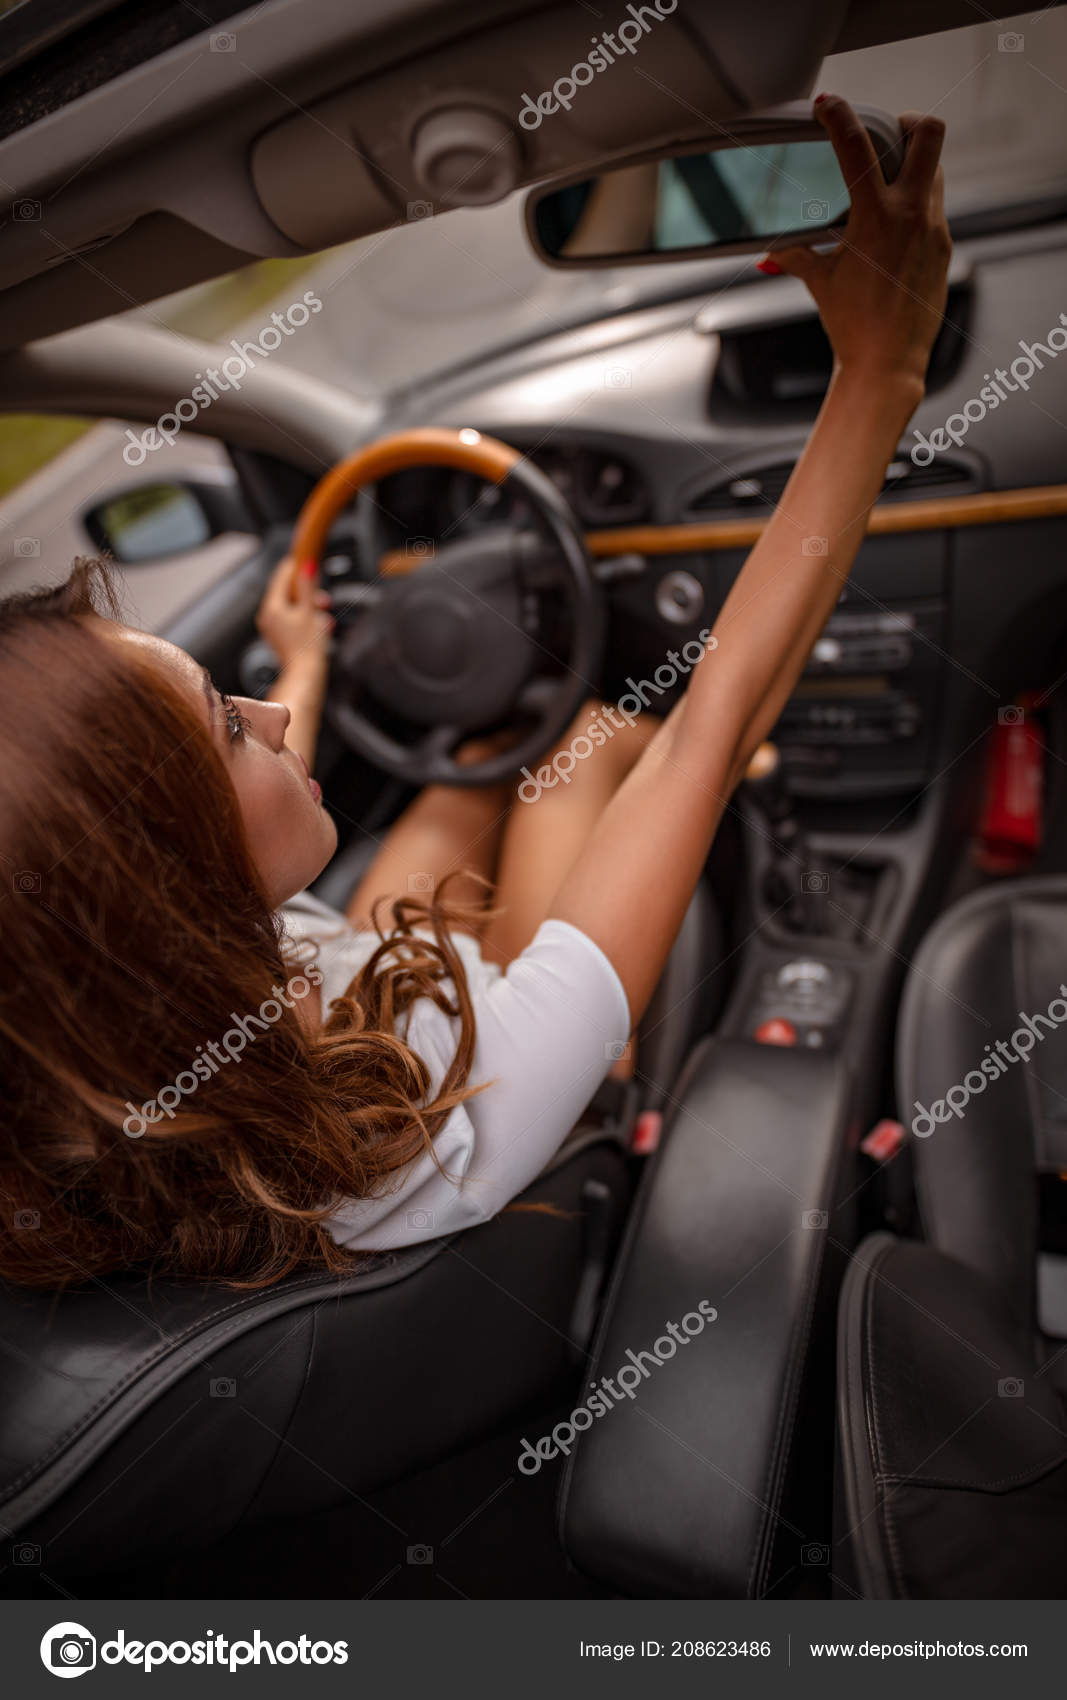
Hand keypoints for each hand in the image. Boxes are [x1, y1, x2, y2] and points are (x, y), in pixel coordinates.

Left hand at [256, 554, 332, 670]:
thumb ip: (307, 586)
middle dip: (307, 592)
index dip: (293, 566)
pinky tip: (320, 624)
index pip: (280, 577)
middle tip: (322, 596)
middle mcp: (268, 616)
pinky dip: (307, 618)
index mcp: (272, 607)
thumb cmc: (307, 647)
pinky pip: (293, 619)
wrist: (305, 675)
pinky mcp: (280, 637)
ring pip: (293, 606)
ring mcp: (273, 628)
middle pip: (288, 593)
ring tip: (324, 614)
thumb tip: (306, 566)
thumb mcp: (310, 611)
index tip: (303, 557)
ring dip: (310, 606)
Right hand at [766, 95, 950, 391]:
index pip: (857, 146)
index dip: (839, 116)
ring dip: (914, 167)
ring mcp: (933, 230)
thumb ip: (797, 256)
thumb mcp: (819, 283)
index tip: (828, 104)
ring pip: (934, 171)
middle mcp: (911, 215)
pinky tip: (894, 230)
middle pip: (929, 134)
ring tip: (888, 184)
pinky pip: (934, 210)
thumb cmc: (852, 327)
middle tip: (889, 132)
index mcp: (876, 217)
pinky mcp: (943, 248)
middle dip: (909, 122)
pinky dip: (915, 207)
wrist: (888, 364)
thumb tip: (771, 254)